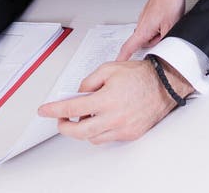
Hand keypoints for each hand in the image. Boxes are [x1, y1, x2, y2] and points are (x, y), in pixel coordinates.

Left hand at [38, 59, 192, 143]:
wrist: (163, 85)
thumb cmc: (139, 75)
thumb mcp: (108, 69)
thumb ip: (89, 82)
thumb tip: (78, 95)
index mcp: (106, 99)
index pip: (73, 108)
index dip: (55, 110)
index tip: (44, 111)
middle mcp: (114, 117)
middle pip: (80, 132)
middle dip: (65, 127)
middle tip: (60, 120)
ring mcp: (122, 129)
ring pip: (93, 138)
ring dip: (83, 130)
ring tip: (82, 117)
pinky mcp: (130, 135)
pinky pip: (107, 138)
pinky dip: (98, 132)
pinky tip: (98, 121)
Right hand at [117, 0, 184, 60]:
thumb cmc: (169, 1)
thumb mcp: (171, 27)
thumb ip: (165, 42)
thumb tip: (165, 51)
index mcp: (143, 29)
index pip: (129, 47)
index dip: (122, 57)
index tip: (117, 64)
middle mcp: (141, 23)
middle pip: (143, 42)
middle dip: (154, 44)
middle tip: (165, 37)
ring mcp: (145, 17)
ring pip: (150, 33)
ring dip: (159, 34)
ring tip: (170, 25)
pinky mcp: (151, 13)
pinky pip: (153, 25)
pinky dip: (160, 27)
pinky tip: (169, 20)